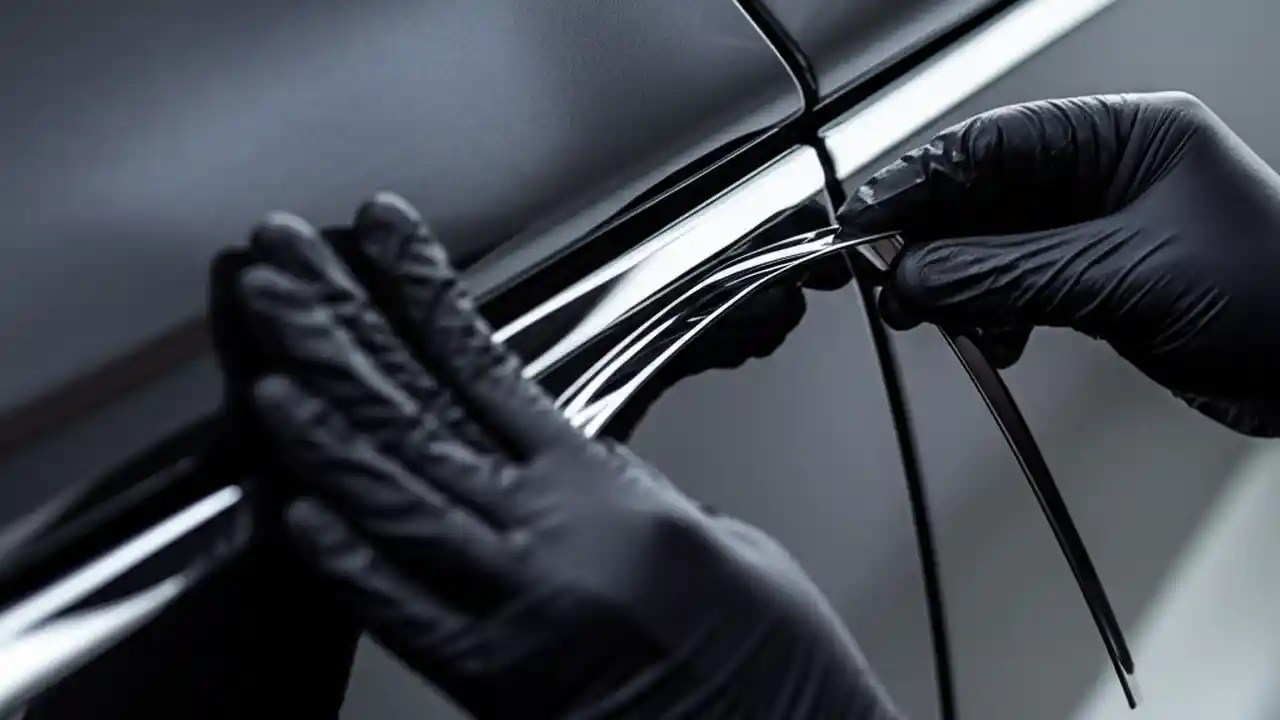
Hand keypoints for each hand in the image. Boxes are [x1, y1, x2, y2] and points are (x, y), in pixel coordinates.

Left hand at [224, 194, 898, 718]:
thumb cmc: (762, 642)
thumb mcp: (699, 523)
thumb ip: (611, 482)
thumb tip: (552, 449)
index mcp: (602, 485)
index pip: (483, 362)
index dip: (420, 287)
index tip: (380, 230)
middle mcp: (547, 532)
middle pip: (415, 414)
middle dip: (336, 332)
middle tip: (281, 270)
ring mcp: (513, 604)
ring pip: (395, 498)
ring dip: (320, 429)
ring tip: (268, 363)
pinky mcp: (493, 682)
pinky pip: (401, 612)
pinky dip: (345, 560)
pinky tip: (295, 508)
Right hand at [839, 92, 1279, 435]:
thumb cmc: (1276, 295)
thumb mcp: (1122, 277)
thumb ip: (1006, 274)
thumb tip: (917, 276)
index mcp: (1122, 135)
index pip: (991, 144)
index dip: (917, 181)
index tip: (862, 219)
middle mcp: (1107, 175)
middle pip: (985, 196)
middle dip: (930, 242)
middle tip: (881, 281)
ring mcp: (1103, 230)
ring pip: (995, 247)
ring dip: (958, 286)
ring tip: (932, 316)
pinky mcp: (1102, 282)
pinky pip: (1020, 288)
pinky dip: (994, 314)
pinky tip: (992, 336)